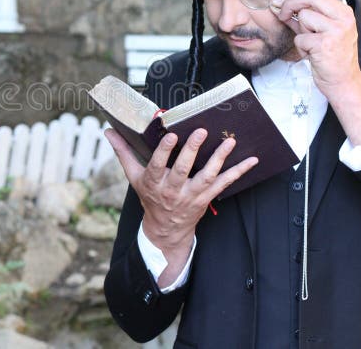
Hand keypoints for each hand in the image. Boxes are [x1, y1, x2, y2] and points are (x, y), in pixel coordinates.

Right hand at [105, 127, 257, 281]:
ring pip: (207, 176)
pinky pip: (224, 184)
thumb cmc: (150, 197)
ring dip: (219, 158)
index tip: (171, 136)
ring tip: (230, 142)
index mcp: (154, 182)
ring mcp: (192, 195)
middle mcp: (173, 189)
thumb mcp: (133, 177)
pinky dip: (239, 172)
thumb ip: (123, 152)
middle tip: (201, 132)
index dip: (165, 151)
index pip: (158, 165)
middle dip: (192, 150)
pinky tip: (251, 161)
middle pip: (183, 169)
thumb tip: (108, 131)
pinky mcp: (207, 197)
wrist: (166, 228)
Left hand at [272, 0, 360, 147]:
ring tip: (311, 45)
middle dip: (289, 4)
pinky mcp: (325, 44)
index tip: (279, 2)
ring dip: (300, 32)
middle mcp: (343, 18)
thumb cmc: (331, 58)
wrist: (343, 82)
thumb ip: (301, 18)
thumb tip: (278, 5)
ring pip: (303, 18)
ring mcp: (336, 30)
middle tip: (280, 14)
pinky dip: (301, 48)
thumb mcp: (319, 32)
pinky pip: (300, 38)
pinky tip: (312, 55)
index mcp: (344, 12)